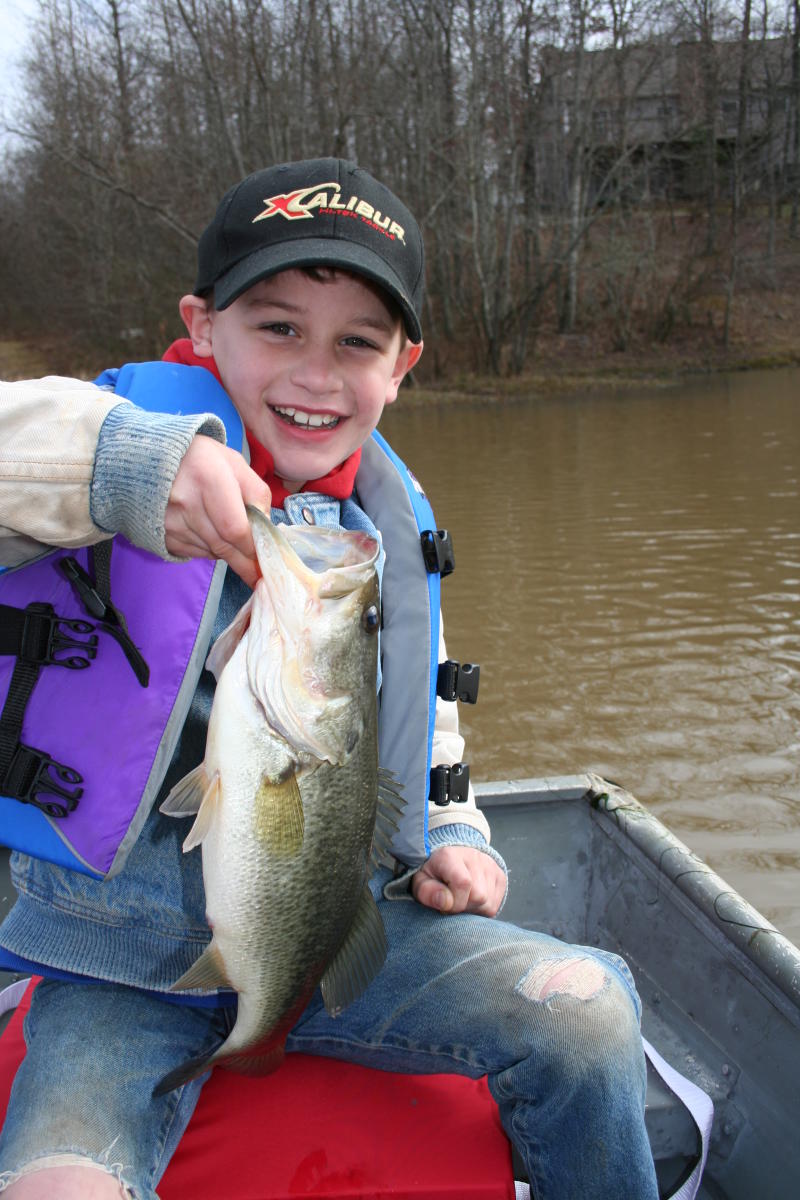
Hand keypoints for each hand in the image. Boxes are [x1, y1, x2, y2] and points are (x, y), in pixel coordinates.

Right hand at [164, 436, 270, 586]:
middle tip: (258, 573)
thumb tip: (265, 528)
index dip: (251, 546)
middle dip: (244, 561)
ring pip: (211, 552)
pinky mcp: (162, 535)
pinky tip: (210, 534)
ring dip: (227, 553)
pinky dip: (209, 549)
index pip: (235, 528)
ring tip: (235, 543)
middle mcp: (185, 502)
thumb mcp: (235, 464)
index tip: (264, 555)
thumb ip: (257, 493)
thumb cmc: (202, 460)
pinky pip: (195, 553)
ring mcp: (170, 521)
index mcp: (208, 478)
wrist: (152, 460)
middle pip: (223, 546)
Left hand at [412, 846, 505, 916]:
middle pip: (478, 896)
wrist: (451, 859)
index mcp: (450, 856)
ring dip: (472, 910)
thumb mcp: (421, 882)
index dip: (454, 902)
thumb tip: (445, 902)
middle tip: (452, 902)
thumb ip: (427, 892)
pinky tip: (471, 900)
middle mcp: (475, 857)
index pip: (463, 883)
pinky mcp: (501, 877)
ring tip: (461, 900)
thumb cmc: (434, 874)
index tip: (444, 905)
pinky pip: (494, 906)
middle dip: (463, 907)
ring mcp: (491, 867)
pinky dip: (481, 909)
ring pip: (488, 904)